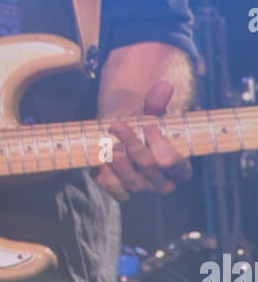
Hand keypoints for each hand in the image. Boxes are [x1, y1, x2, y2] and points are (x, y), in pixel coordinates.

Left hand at [95, 80, 191, 201]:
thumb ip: (157, 104)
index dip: (161, 145)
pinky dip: (108, 180)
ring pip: (133, 182)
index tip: (149, 126)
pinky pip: (117, 192)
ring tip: (109, 147)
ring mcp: (144, 190)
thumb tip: (164, 87)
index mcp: (180, 166)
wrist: (127, 143)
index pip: (173, 162)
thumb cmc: (145, 130)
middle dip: (134, 146)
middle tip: (119, 126)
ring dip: (120, 164)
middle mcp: (164, 183)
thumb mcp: (152, 116)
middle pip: (150, 168)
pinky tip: (102, 165)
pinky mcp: (126, 194)